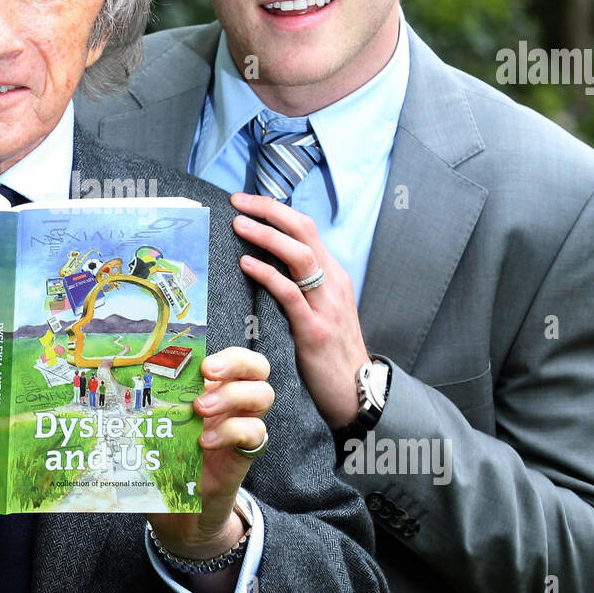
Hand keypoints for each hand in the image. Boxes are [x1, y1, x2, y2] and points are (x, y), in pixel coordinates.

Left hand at [148, 346, 272, 559]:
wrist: (179, 519)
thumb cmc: (163, 468)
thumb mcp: (150, 432)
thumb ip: (139, 408)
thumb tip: (104, 376)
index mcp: (209, 392)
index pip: (235, 359)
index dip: (228, 354)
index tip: (202, 361)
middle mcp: (230, 406)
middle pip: (258, 368)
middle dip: (235, 364)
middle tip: (207, 374)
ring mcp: (239, 429)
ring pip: (263, 395)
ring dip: (232, 396)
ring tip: (200, 410)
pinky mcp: (243, 457)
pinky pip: (256, 433)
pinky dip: (232, 431)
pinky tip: (205, 442)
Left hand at [229, 192, 368, 427]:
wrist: (356, 392)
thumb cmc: (331, 352)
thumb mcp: (321, 311)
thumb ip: (302, 287)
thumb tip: (266, 265)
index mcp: (334, 276)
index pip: (306, 229)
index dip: (276, 210)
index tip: (246, 201)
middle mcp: (334, 285)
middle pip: (304, 232)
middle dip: (270, 211)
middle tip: (237, 201)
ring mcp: (327, 307)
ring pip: (301, 257)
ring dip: (267, 236)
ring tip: (239, 224)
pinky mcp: (315, 331)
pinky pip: (290, 295)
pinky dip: (268, 275)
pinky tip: (246, 265)